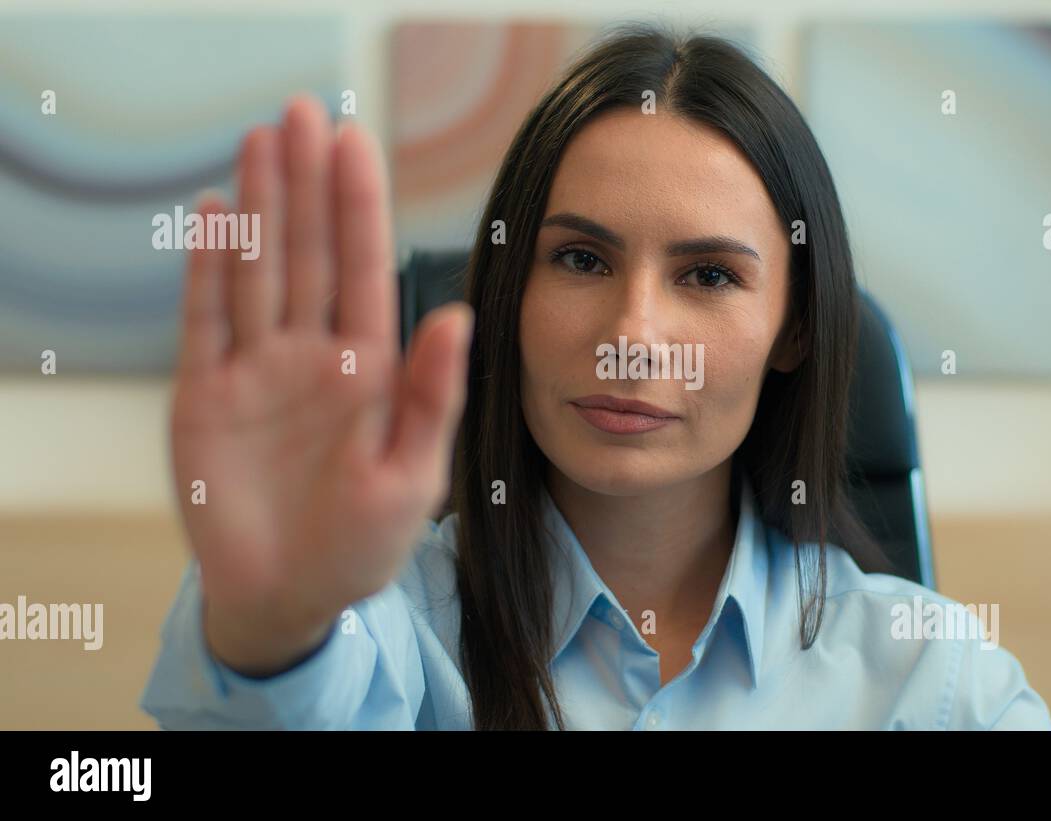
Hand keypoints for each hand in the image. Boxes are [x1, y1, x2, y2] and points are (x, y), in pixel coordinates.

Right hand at [170, 95, 472, 673]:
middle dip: (306, 183)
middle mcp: (313, 357)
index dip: (358, 206)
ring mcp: (257, 372)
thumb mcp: (412, 476)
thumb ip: (434, 396)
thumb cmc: (362, 545)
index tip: (353, 141)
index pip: (363, 271)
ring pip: (258, 271)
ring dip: (260, 207)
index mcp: (369, 370)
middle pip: (308, 253)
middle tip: (300, 110)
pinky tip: (217, 215)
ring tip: (259, 140)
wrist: (290, 597)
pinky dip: (208, 269)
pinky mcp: (205, 397)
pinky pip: (205, 321)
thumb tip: (458, 313)